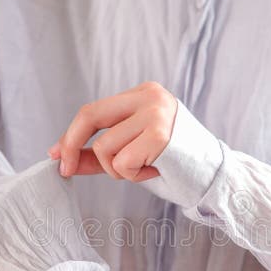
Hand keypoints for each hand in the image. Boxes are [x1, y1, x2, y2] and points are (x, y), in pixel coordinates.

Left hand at [48, 81, 177, 181]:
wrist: (213, 176)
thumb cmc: (172, 164)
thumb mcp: (130, 152)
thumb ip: (96, 153)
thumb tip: (59, 156)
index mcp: (143, 94)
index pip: (93, 110)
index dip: (70, 135)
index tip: (57, 156)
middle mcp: (149, 97)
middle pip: (90, 116)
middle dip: (72, 146)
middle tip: (66, 170)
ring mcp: (155, 113)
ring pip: (105, 148)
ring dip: (119, 170)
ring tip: (146, 168)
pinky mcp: (160, 135)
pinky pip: (123, 163)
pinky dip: (134, 176)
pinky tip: (155, 171)